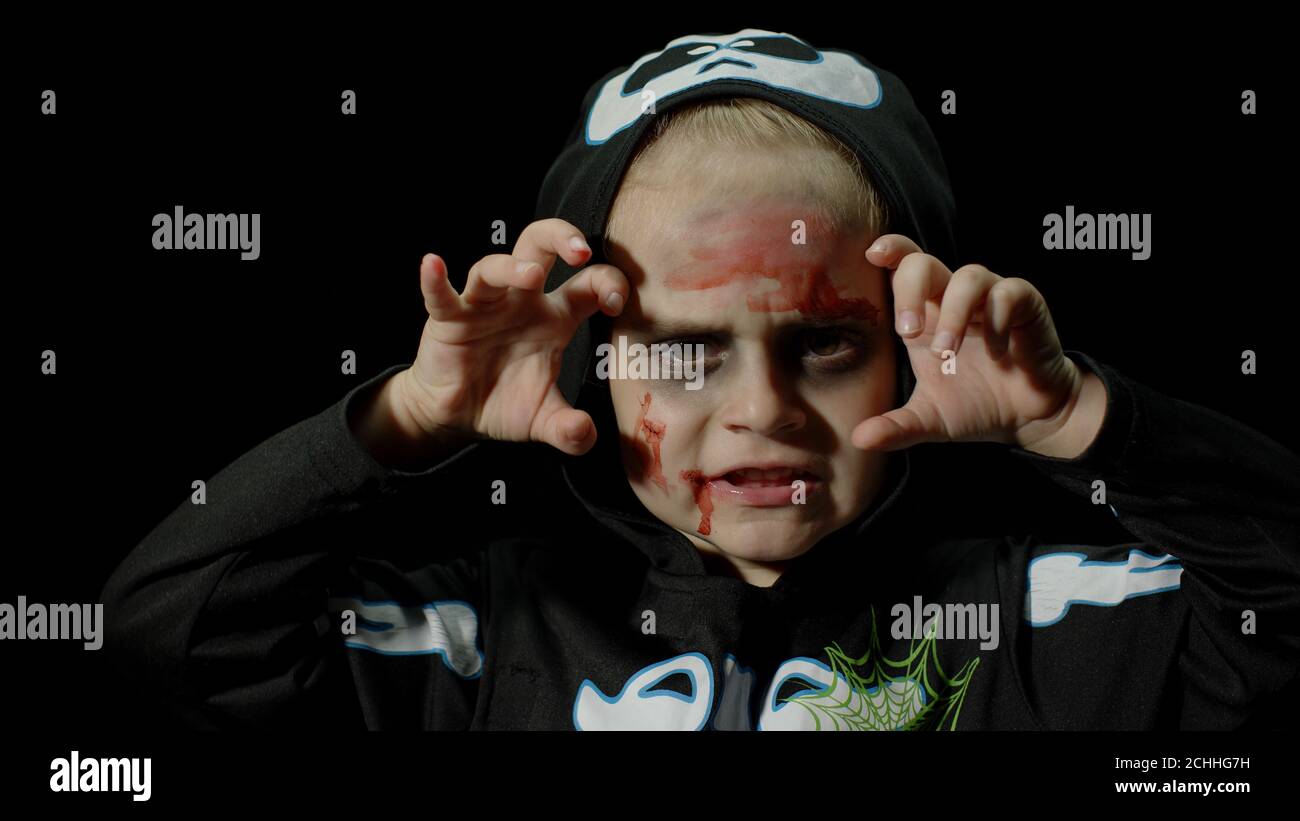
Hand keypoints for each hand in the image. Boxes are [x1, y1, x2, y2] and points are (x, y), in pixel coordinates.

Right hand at [396, 218, 628, 454]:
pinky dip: (435, 280)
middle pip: (539, 247)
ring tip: (531, 276)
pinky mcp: (449, 319)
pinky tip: (433, 264)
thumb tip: (584, 435)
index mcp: (556, 317)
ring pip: (494, 267)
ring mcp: (484, 306)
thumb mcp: (543, 421)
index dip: (609, 284)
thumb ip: (569, 430)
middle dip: (561, 237)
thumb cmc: (505, 402)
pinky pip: (441, 295)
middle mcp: (522, 301)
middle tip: (581, 250)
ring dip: (510, 266)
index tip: (616, 303)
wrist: (456, 416)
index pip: (589, 284)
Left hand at [851, 234, 1105, 456]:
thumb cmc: (976, 405)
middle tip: (907, 333)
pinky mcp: (1026, 305)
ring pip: (968, 276)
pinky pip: (1009, 293)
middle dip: (911, 290)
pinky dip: (996, 317)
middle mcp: (954, 299)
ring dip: (953, 313)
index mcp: (926, 315)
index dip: (890, 252)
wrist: (1027, 418)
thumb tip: (859, 440)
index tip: (872, 255)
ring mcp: (990, 298)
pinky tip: (994, 350)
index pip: (903, 268)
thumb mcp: (930, 419)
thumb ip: (896, 427)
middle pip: (924, 263)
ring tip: (947, 351)